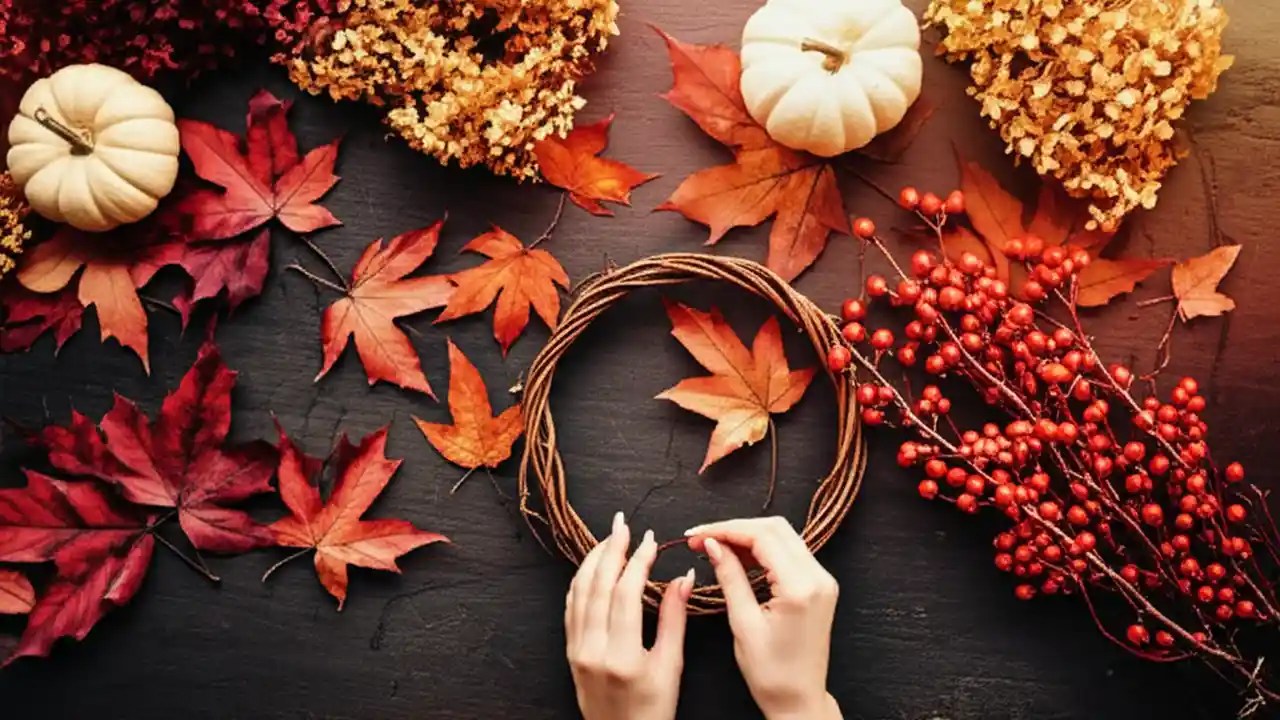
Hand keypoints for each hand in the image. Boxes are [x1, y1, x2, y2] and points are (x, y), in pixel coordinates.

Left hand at [566, 511, 695, 719]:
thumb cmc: (653, 711)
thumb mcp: (671, 667)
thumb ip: (674, 619)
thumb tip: (683, 577)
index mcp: (622, 655)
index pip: (626, 593)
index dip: (638, 561)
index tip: (650, 540)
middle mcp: (593, 650)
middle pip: (597, 586)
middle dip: (611, 549)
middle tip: (623, 524)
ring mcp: (577, 651)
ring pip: (579, 593)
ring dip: (593, 561)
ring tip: (609, 539)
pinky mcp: (570, 653)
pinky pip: (571, 608)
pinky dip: (580, 583)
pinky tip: (592, 568)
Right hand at [687, 517, 841, 719]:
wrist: (799, 699)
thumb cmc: (771, 672)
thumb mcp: (743, 623)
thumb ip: (730, 577)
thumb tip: (713, 545)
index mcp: (800, 587)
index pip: (762, 536)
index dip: (726, 529)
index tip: (697, 535)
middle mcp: (818, 577)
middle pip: (776, 528)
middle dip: (736, 528)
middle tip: (703, 538)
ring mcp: (822, 580)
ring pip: (784, 536)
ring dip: (749, 536)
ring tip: (716, 546)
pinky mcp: (819, 585)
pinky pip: (791, 553)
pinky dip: (764, 549)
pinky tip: (740, 557)